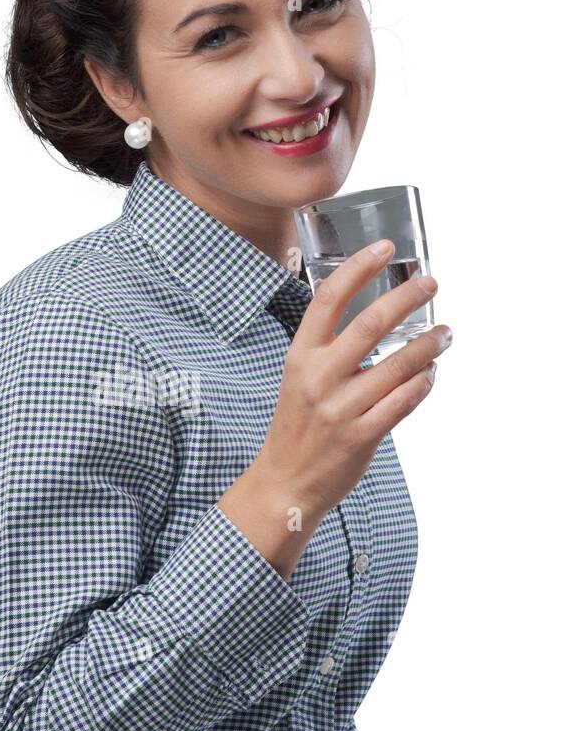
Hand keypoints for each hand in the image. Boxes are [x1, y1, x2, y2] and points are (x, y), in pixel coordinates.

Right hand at [256, 239, 450, 517]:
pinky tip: (431, 374)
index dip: (360, 267)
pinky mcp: (362, 436)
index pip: (329, 298)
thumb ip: (326, 348)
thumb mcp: (298, 378)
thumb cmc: (296, 427)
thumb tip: (373, 315)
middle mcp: (318, 377)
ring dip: (430, 344)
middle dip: (409, 298)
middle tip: (432, 284)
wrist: (284, 482)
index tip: (386, 247)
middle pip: (371, 323)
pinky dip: (424, 383)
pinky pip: (405, 401)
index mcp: (300, 356)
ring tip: (445, 333)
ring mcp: (340, 408)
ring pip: (399, 365)